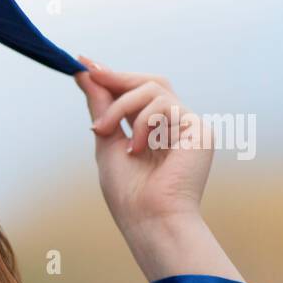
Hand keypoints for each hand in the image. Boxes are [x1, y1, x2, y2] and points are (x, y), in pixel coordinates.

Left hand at [74, 56, 212, 235]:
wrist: (148, 218)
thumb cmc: (128, 192)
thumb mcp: (106, 141)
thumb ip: (100, 107)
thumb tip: (84, 74)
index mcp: (154, 130)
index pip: (137, 93)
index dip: (113, 77)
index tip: (83, 64)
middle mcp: (173, 125)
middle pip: (150, 82)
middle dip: (117, 79)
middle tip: (91, 76)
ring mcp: (188, 125)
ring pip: (153, 89)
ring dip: (122, 106)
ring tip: (105, 132)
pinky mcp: (199, 129)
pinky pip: (167, 105)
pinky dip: (144, 124)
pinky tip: (138, 148)